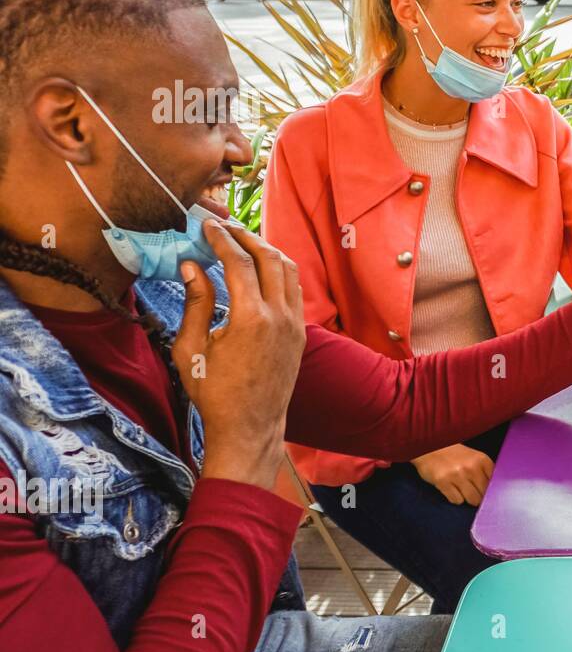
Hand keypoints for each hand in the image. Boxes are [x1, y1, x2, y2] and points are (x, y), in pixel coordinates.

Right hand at [173, 221, 306, 491]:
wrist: (250, 427)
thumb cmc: (213, 393)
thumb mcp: (190, 349)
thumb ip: (195, 303)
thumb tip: (192, 266)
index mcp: (250, 318)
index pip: (238, 262)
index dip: (221, 239)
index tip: (207, 225)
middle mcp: (280, 315)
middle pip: (268, 257)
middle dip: (246, 236)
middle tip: (224, 227)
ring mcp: (295, 323)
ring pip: (288, 270)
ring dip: (267, 250)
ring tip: (243, 241)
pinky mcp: (302, 332)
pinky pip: (295, 289)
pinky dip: (279, 270)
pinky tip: (262, 269)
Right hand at [412, 444, 493, 504]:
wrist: (429, 446)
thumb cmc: (452, 454)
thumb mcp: (473, 457)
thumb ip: (484, 471)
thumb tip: (493, 492)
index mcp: (481, 459)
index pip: (495, 483)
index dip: (490, 490)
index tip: (484, 490)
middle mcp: (471, 466)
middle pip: (484, 494)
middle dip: (479, 496)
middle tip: (471, 490)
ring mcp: (457, 475)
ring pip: (472, 500)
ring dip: (467, 498)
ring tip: (460, 488)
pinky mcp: (443, 482)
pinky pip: (456, 500)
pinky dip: (454, 498)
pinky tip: (450, 488)